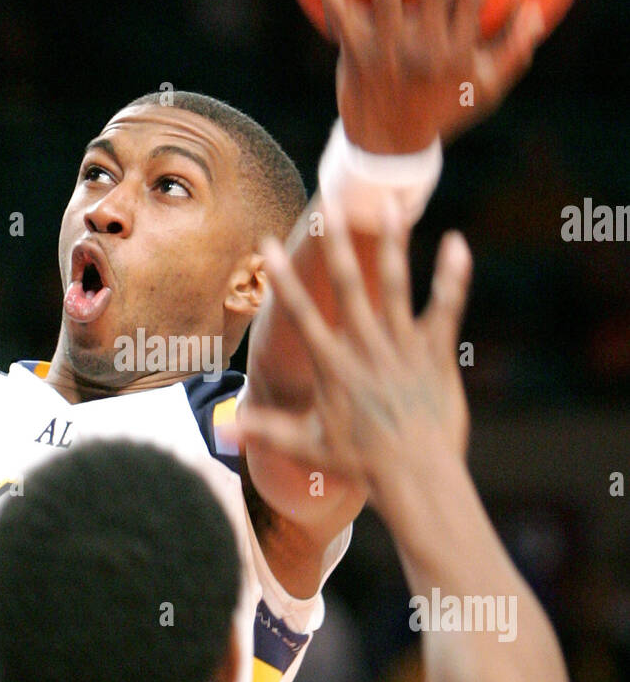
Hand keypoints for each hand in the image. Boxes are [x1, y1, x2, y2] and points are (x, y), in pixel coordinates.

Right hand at [235, 201, 471, 511]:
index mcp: (334, 366)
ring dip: (392, 244)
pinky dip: (452, 275)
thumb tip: (224, 430)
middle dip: (337, 244)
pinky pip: (446, 306)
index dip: (283, 278)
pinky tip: (457, 242)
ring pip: (397, 285)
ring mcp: (404, 347)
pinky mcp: (436, 353)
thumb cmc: (362, 465)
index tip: (268, 243)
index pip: (302, 314)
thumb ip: (267, 431)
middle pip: (350, 285)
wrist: (417, 477)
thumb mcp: (308, 447)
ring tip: (390, 206)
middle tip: (330, 204)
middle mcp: (367, 348)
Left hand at [311, 0, 544, 152]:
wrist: (388, 147)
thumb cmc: (441, 111)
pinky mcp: (354, 53)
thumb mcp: (484, 90)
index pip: (472, 0)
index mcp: (456, 51)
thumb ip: (513, 52)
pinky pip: (339, 11)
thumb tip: (537, 11)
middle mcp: (423, 48)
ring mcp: (387, 50)